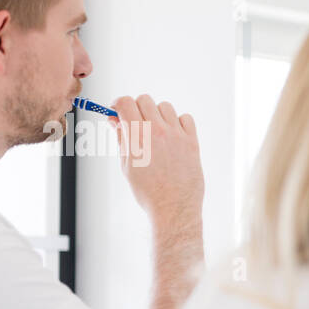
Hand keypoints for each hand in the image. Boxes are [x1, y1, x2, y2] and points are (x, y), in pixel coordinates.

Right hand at [110, 94, 204, 226]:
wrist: (173, 209)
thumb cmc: (147, 191)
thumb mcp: (127, 164)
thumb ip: (121, 138)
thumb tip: (115, 119)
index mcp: (137, 136)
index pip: (125, 102)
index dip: (118, 104)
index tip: (118, 111)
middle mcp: (158, 131)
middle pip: (145, 100)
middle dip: (136, 108)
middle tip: (135, 123)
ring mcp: (177, 135)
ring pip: (165, 107)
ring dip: (158, 114)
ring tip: (155, 132)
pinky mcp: (192, 142)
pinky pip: (186, 118)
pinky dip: (178, 122)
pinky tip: (173, 136)